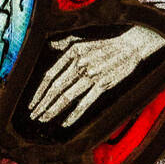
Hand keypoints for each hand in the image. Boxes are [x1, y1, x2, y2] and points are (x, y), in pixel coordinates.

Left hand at [29, 26, 164, 127]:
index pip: (51, 75)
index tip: (32, 103)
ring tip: (43, 119)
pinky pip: (86, 102)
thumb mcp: (84, 41)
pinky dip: (74, 114)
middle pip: (56, 88)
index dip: (40, 91)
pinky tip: (65, 122)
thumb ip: (66, 43)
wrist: (132, 46)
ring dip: (53, 110)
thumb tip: (51, 46)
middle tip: (34, 115)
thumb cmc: (107, 44)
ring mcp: (92, 75)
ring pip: (68, 96)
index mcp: (73, 52)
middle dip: (42, 104)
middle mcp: (80, 64)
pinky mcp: (104, 85)